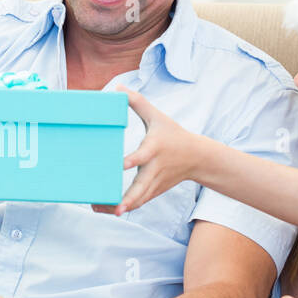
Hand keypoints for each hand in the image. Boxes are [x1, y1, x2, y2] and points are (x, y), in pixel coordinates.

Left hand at [92, 86, 204, 215]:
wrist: (197, 157)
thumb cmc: (173, 134)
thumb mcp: (157, 116)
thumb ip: (137, 101)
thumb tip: (117, 88)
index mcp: (154, 149)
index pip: (143, 156)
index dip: (133, 160)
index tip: (122, 165)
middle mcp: (154, 169)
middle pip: (142, 187)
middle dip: (129, 198)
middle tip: (116, 207)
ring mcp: (155, 183)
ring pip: (138, 199)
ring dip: (122, 206)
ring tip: (100, 208)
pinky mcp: (153, 191)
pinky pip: (138, 202)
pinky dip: (124, 207)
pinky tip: (106, 209)